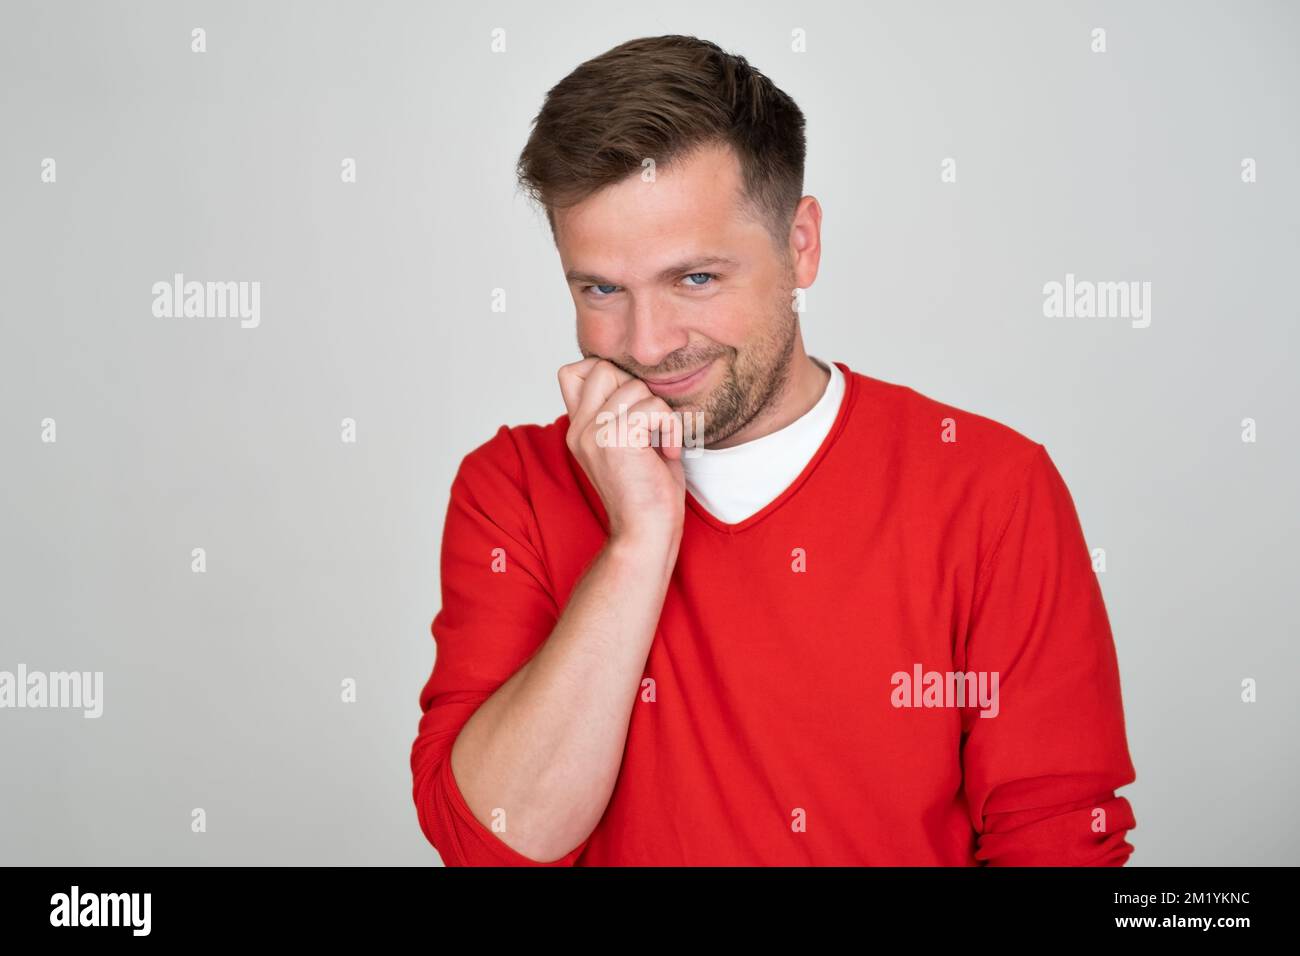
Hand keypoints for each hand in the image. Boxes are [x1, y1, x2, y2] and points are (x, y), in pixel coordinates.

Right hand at [558, 358, 685, 547]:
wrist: (645, 534)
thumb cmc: (646, 493)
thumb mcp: (626, 445)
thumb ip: (619, 413)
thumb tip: (633, 378)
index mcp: (578, 430)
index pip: (572, 372)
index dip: (604, 373)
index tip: (631, 406)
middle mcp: (580, 429)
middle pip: (603, 368)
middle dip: (637, 390)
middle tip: (649, 426)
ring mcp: (593, 434)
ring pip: (635, 386)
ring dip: (659, 412)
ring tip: (660, 443)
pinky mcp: (615, 440)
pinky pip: (653, 407)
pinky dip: (670, 426)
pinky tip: (668, 451)